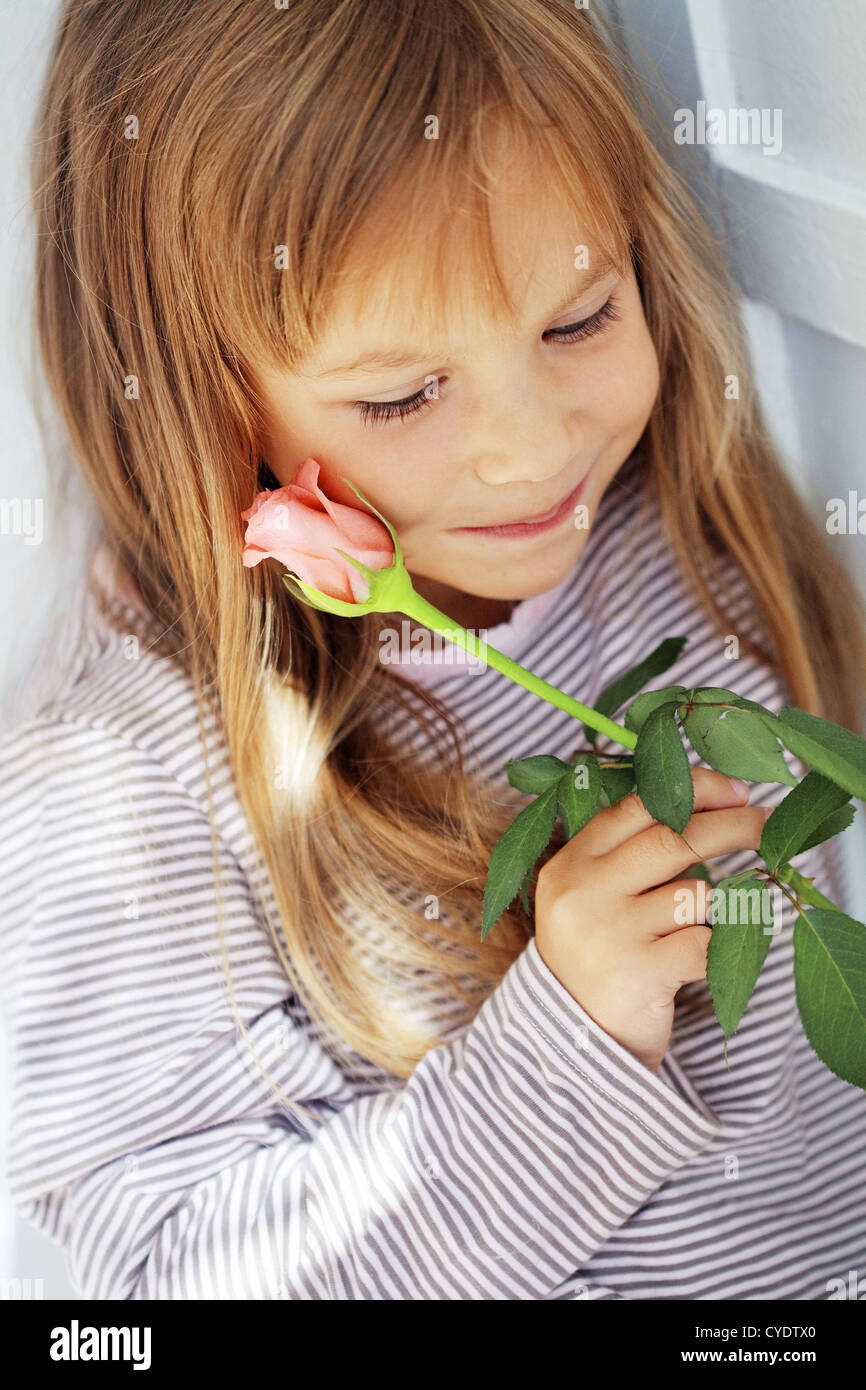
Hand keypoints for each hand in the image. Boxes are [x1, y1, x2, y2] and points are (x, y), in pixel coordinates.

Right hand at [533, 767, 769, 1071]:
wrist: (570, 1041)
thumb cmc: (595, 956)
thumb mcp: (588, 897)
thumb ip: (626, 854)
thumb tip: (707, 805)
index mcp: (571, 864)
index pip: (635, 808)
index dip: (692, 791)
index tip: (736, 789)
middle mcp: (584, 893)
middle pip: (673, 839)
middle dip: (731, 825)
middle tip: (767, 822)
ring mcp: (611, 933)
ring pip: (696, 894)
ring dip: (719, 902)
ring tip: (712, 915)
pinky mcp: (640, 973)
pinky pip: (704, 942)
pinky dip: (714, 945)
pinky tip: (698, 954)